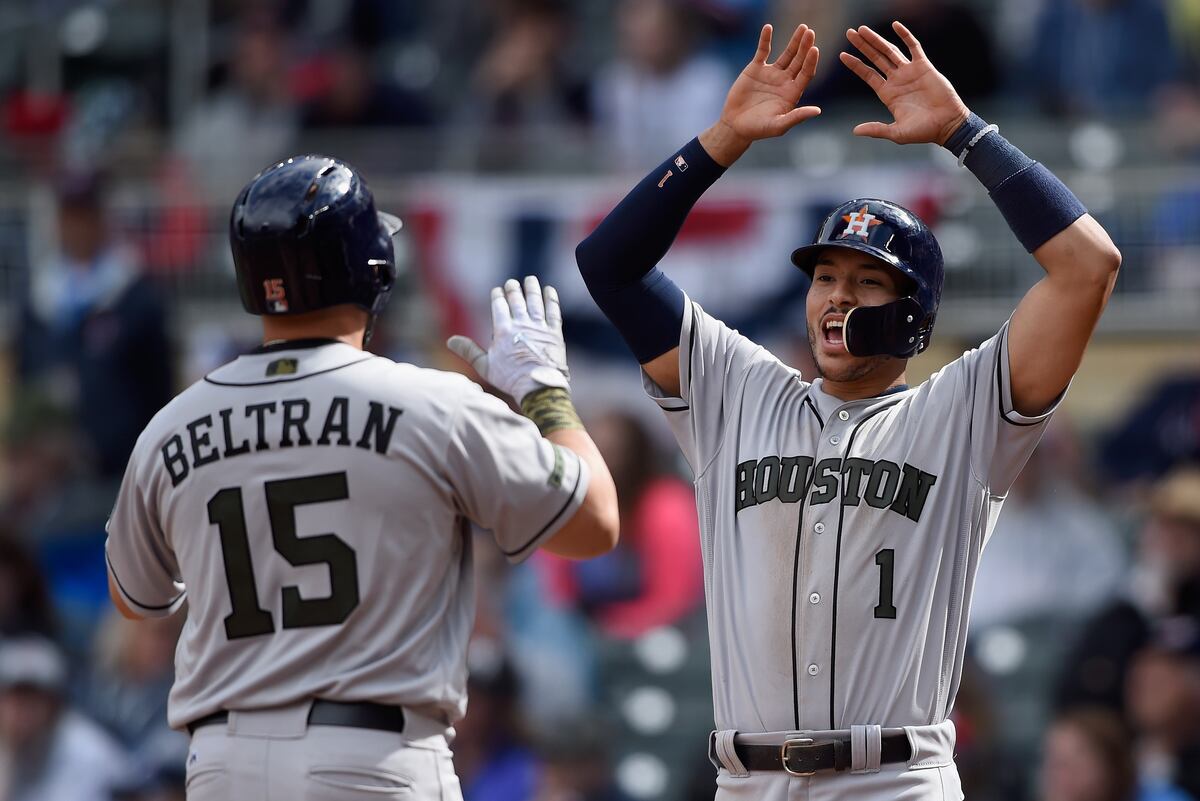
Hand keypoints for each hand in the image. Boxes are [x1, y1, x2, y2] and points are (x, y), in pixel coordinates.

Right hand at [447, 276, 569, 404]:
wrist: (538, 386)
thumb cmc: (510, 378)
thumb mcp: (485, 366)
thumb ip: (468, 351)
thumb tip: (450, 341)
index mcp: (503, 330)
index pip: (499, 304)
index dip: (498, 295)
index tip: (497, 290)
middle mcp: (521, 324)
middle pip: (516, 299)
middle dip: (513, 289)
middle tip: (512, 283)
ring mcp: (539, 327)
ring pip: (535, 301)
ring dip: (532, 288)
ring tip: (530, 280)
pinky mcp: (554, 332)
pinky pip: (553, 310)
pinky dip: (551, 299)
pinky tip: (549, 290)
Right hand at [704, 23, 821, 161]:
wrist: (736, 125)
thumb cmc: (758, 129)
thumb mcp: (778, 125)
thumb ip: (796, 117)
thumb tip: (818, 111)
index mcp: (792, 93)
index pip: (806, 73)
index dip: (810, 62)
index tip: (814, 49)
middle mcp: (785, 81)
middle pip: (799, 60)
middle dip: (805, 47)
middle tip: (810, 32)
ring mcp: (771, 73)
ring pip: (786, 53)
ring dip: (794, 41)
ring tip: (803, 27)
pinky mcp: (756, 68)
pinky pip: (763, 50)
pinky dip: (765, 39)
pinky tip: (768, 27)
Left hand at [840, 21, 969, 145]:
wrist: (948, 124)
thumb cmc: (923, 131)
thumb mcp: (896, 133)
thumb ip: (876, 129)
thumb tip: (855, 131)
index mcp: (887, 94)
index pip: (867, 74)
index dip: (855, 65)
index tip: (842, 55)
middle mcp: (896, 80)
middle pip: (875, 58)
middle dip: (863, 45)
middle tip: (849, 33)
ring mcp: (909, 72)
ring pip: (890, 50)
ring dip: (876, 39)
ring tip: (862, 29)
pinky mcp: (924, 66)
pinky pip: (913, 47)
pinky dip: (905, 35)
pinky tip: (895, 25)